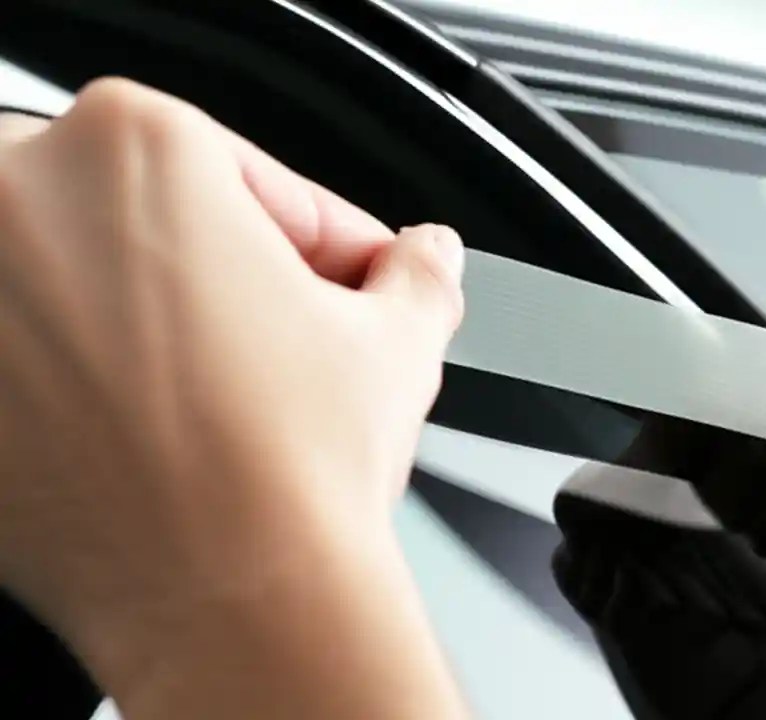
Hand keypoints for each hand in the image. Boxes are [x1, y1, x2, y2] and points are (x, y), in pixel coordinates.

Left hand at [0, 79, 465, 717]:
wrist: (232, 606)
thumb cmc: (293, 472)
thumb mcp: (396, 340)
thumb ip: (416, 273)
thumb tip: (426, 260)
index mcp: (134, 148)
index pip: (249, 175)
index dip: (319, 241)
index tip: (342, 283)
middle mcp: (14, 203)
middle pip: (148, 218)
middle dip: (220, 270)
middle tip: (274, 336)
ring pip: (75, 286)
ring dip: (148, 323)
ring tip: (221, 393)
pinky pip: (26, 365)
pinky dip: (79, 386)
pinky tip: (154, 429)